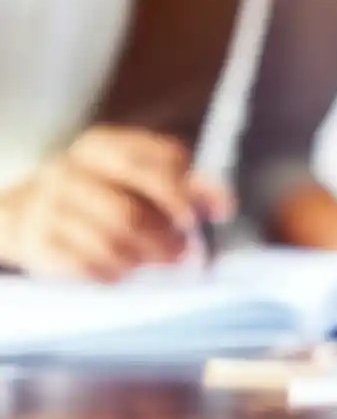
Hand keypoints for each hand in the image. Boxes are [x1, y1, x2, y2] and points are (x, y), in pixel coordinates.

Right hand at [0, 127, 201, 281]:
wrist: (30, 211)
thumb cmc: (103, 191)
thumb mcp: (139, 177)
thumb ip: (185, 186)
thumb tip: (224, 205)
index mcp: (101, 146)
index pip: (153, 164)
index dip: (187, 194)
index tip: (219, 214)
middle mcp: (70, 172)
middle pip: (130, 213)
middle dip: (166, 238)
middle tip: (185, 251)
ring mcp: (49, 207)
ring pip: (110, 243)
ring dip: (143, 258)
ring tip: (157, 260)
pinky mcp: (38, 243)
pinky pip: (86, 266)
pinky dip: (114, 272)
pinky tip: (123, 269)